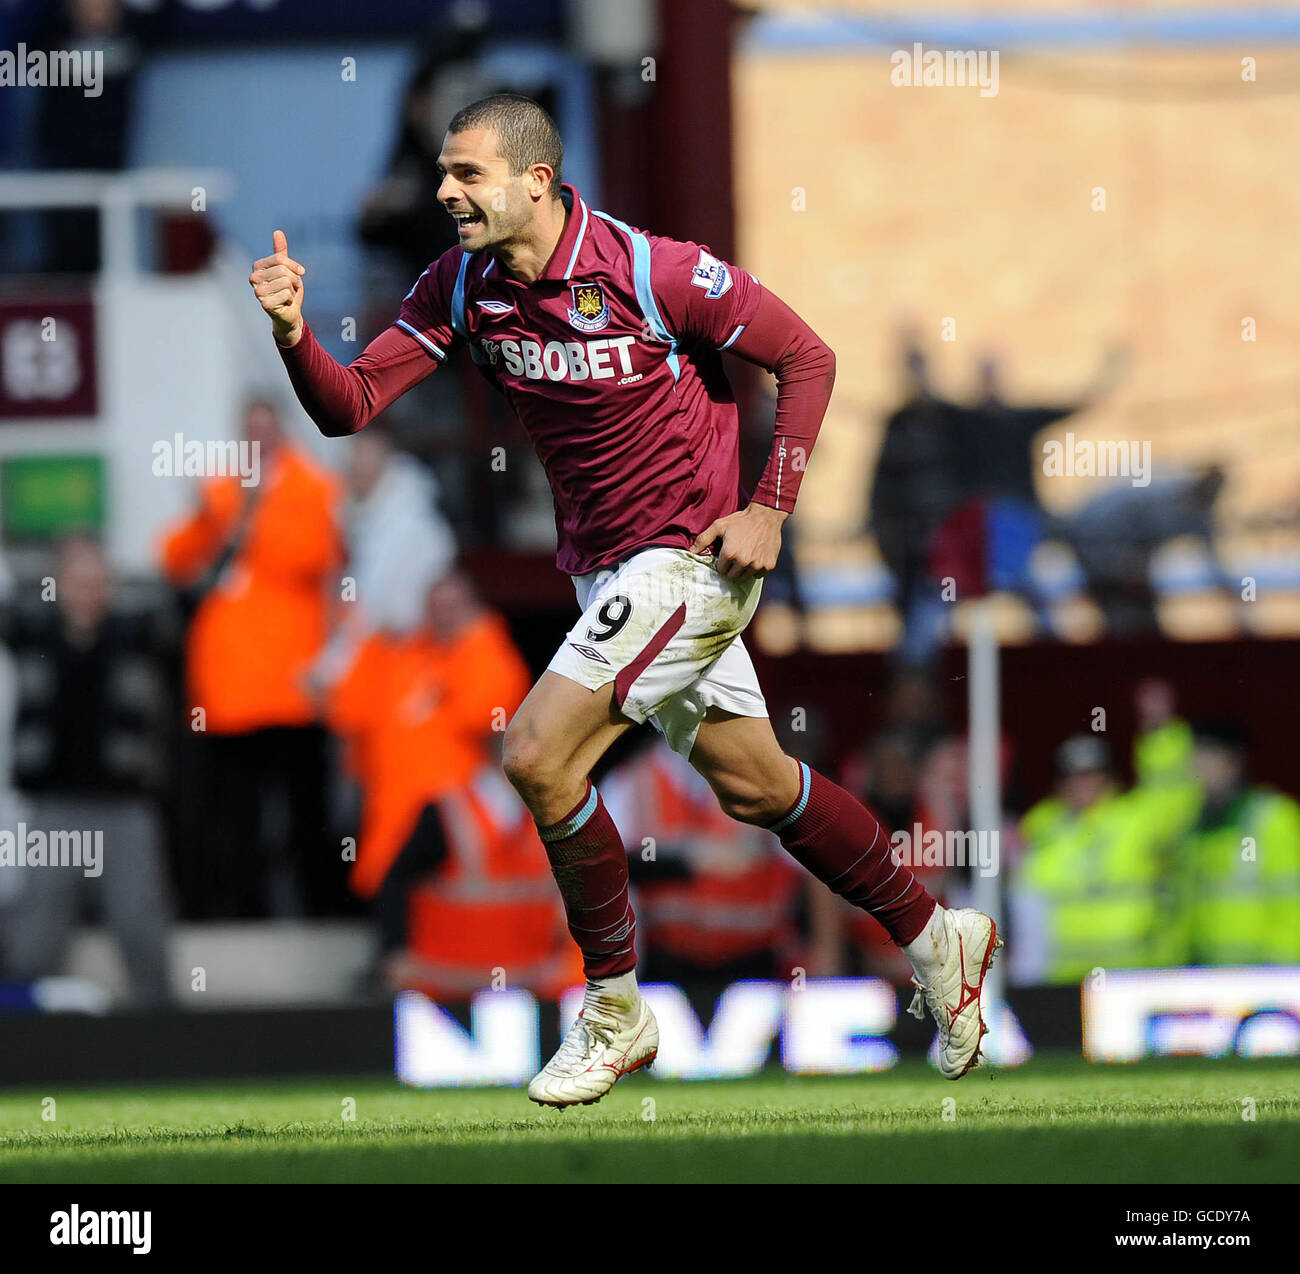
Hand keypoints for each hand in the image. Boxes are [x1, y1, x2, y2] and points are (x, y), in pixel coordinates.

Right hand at [249, 229, 306, 346]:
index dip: (294, 266)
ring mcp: (258, 292)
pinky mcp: (264, 304)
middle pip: (283, 270)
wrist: (289, 313)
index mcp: (258, 266)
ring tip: (288, 295)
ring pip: (286, 282)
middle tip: (291, 288)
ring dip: (293, 290)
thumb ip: (281, 251)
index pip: (280, 258)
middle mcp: (254, 278)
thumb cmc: (287, 289)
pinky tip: (285, 303)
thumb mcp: (287, 268)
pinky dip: (291, 299)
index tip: (300, 273)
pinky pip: (286, 294)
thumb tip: (277, 231)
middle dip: (294, 279)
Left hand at [691, 501, 787, 581]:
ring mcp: (757, 565)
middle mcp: (743, 562)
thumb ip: (703, 539)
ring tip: (744, 557)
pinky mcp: (768, 566)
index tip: (726, 555)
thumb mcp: (719, 525)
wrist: (765, 516)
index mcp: (730, 554)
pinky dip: (756, 570)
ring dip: (742, 571)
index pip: (720, 570)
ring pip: (744, 578)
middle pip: (732, 576)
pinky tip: (755, 558)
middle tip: (735, 557)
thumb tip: (691, 552)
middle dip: (731, 569)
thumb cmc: (741, 520)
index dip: (722, 563)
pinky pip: (758, 575)